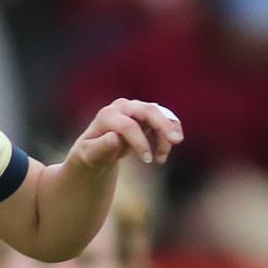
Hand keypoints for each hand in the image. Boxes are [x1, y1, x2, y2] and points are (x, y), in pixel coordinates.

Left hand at [68, 99, 184, 168]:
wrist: (95, 150)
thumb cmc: (90, 154)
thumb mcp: (90, 155)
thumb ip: (100, 147)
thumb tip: (114, 137)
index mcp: (107, 115)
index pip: (128, 126)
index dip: (140, 143)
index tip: (147, 161)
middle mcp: (122, 106)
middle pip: (148, 110)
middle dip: (164, 125)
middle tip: (177, 141)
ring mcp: (135, 108)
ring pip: (159, 113)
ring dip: (168, 131)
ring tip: (162, 158)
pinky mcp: (145, 113)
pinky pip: (164, 117)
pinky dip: (170, 131)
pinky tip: (165, 151)